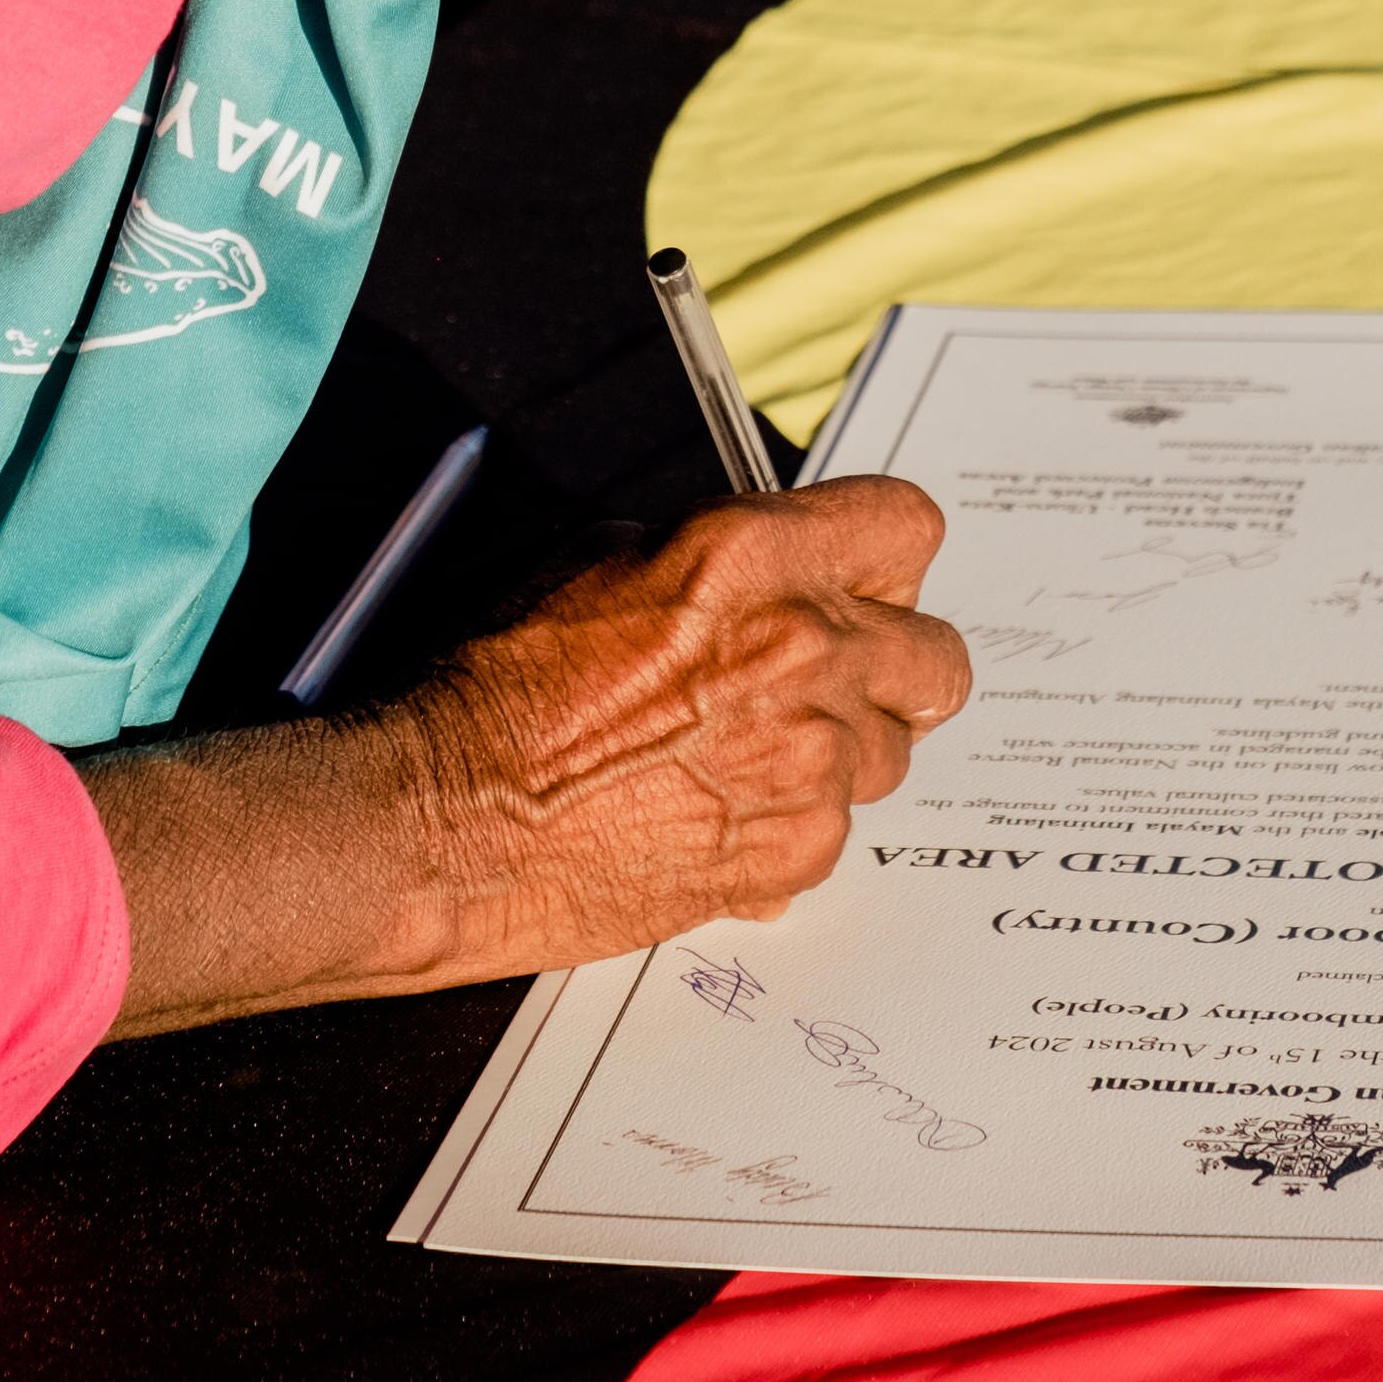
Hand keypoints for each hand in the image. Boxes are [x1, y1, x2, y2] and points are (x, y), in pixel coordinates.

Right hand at [82, 476, 963, 1034]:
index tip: (864, 578)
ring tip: (747, 756)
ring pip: (888, 755)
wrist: (448, 819)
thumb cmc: (496, 687)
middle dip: (890, 666)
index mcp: (754, 558)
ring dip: (836, 752)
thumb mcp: (597, 559)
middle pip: (935, 659)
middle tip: (830, 679)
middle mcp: (804, 654)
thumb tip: (765, 573)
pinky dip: (788, 826)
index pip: (906, 528)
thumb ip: (714, 561)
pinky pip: (834, 834)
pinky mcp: (790, 854)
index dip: (884, 556)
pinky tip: (713, 813)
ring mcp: (808, 763)